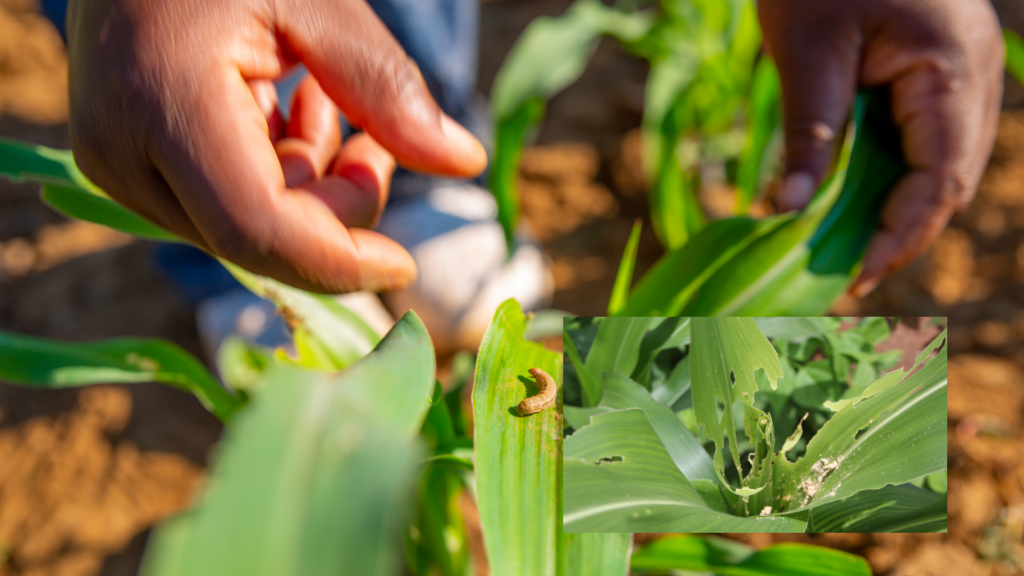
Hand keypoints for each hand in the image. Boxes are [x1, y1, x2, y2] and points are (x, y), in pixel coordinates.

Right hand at [66, 0, 487, 292]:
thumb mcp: (317, 0)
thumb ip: (387, 85)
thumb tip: (464, 161)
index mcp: (166, 102)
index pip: (260, 230)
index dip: (340, 263)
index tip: (404, 265)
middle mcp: (123, 152)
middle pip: (260, 239)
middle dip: (336, 206)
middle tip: (375, 139)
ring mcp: (114, 164)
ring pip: (245, 229)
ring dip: (310, 184)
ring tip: (321, 97)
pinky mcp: (123, 166)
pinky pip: (221, 206)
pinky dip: (275, 174)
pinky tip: (284, 108)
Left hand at [759, 0, 1002, 294]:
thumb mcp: (806, 52)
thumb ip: (808, 133)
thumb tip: (787, 212)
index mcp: (951, 72)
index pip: (937, 182)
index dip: (897, 238)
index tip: (852, 279)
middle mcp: (970, 78)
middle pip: (946, 182)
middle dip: (898, 235)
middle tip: (842, 280)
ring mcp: (960, 73)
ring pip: (938, 166)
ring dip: (895, 211)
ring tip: (845, 253)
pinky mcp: (937, 70)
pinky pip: (924, 140)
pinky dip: (892, 178)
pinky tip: (854, 203)